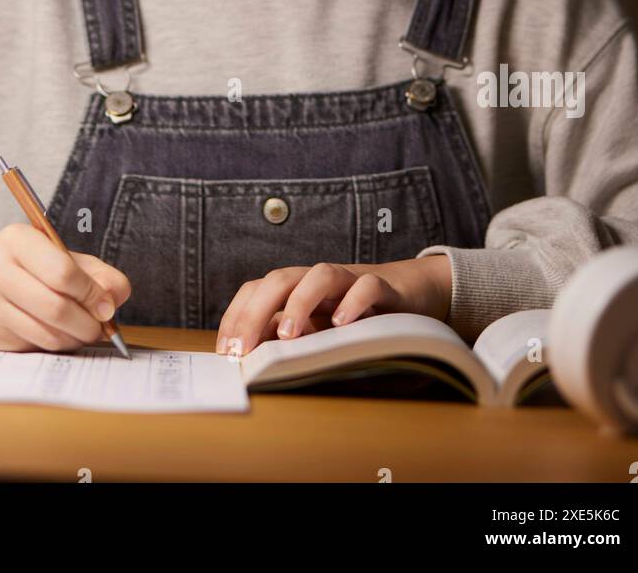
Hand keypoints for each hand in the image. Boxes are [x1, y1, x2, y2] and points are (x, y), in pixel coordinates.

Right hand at [0, 222, 130, 351]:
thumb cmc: (29, 269)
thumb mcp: (62, 257)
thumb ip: (96, 273)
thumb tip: (115, 297)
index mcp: (17, 240)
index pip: (62, 272)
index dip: (91, 293)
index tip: (107, 306)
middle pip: (55, 307)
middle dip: (87, 323)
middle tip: (101, 327)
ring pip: (46, 333)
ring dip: (75, 338)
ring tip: (84, 331)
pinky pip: (34, 347)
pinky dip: (57, 345)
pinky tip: (62, 336)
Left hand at [215, 255, 451, 357]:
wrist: (412, 291)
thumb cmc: (359, 314)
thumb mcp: (321, 329)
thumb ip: (293, 338)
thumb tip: (253, 362)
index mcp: (299, 288)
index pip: (257, 290)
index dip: (236, 316)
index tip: (225, 351)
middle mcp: (320, 281)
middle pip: (280, 279)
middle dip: (255, 312)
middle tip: (244, 350)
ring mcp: (351, 280)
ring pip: (321, 275)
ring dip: (300, 302)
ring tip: (288, 336)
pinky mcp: (384, 287)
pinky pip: (367, 286)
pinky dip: (353, 301)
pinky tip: (342, 324)